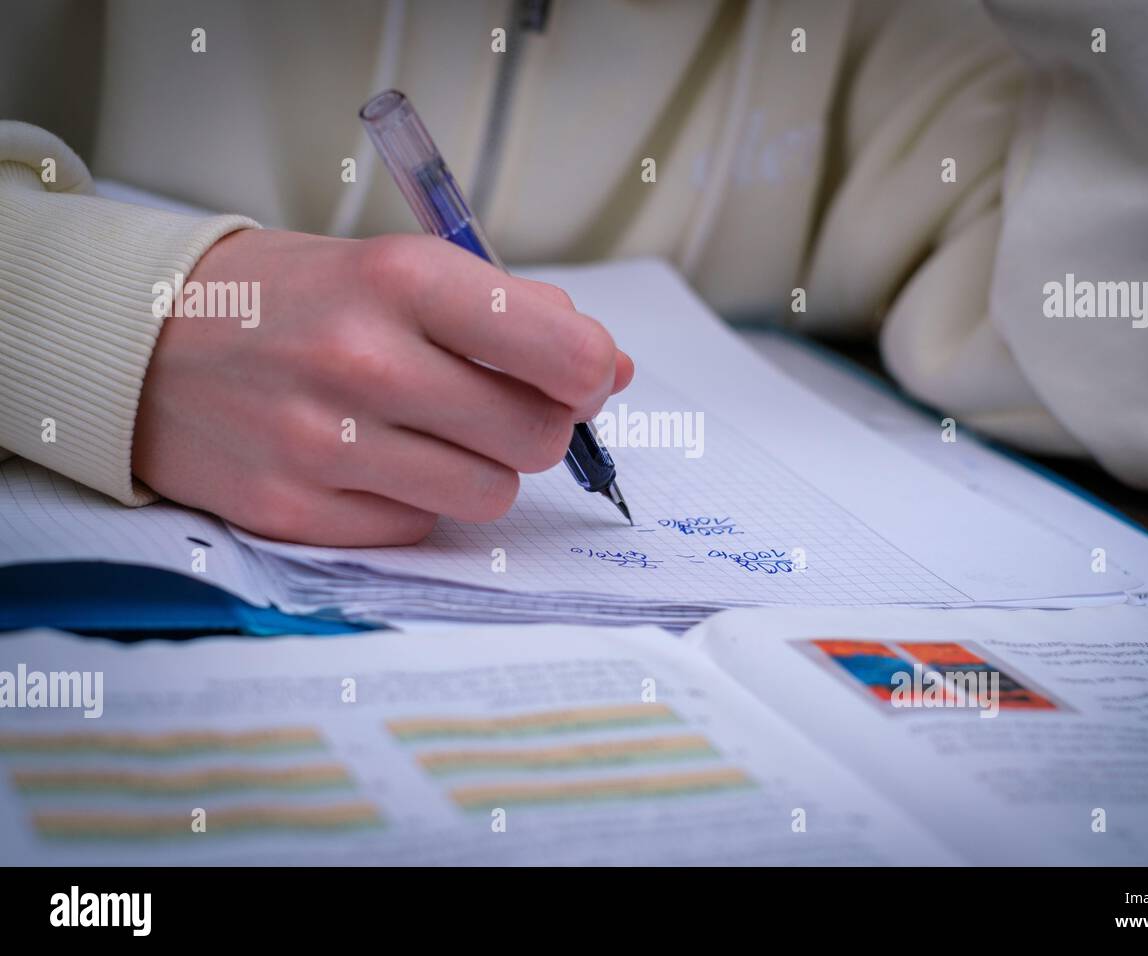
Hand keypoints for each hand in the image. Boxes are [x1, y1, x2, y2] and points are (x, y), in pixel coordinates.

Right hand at [132, 229, 633, 544]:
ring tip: (422, 429)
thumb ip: (511, 314)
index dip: (588, 375)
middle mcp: (365, 361)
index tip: (578, 377)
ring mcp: (324, 444)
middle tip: (491, 403)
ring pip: (489, 494)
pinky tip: (367, 459)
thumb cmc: (292, 298)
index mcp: (402, 280)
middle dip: (535, 424)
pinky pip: (417, 525)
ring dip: (477, 467)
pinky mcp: (293, 512)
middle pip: (536, 436)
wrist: (141, 340)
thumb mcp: (396, 268)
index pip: (561, 352)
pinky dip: (412, 498)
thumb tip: (609, 370)